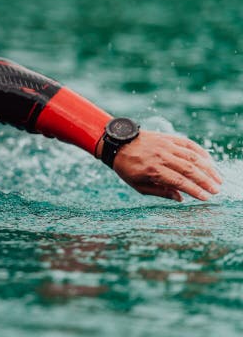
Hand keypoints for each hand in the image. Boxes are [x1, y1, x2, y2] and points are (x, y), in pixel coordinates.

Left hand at [107, 130, 222, 201]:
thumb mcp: (138, 185)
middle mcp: (161, 157)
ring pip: (192, 157)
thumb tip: (180, 198)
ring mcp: (166, 146)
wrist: (117, 144)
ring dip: (207, 168)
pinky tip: (209, 161)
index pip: (179, 181)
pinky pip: (188, 144)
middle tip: (216, 190)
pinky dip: (200, 152)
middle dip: (205, 181)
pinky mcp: (168, 138)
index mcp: (153, 170)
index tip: (205, 197)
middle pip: (189, 169)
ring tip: (217, 178)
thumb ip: (160, 192)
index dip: (194, 190)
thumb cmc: (127, 168)